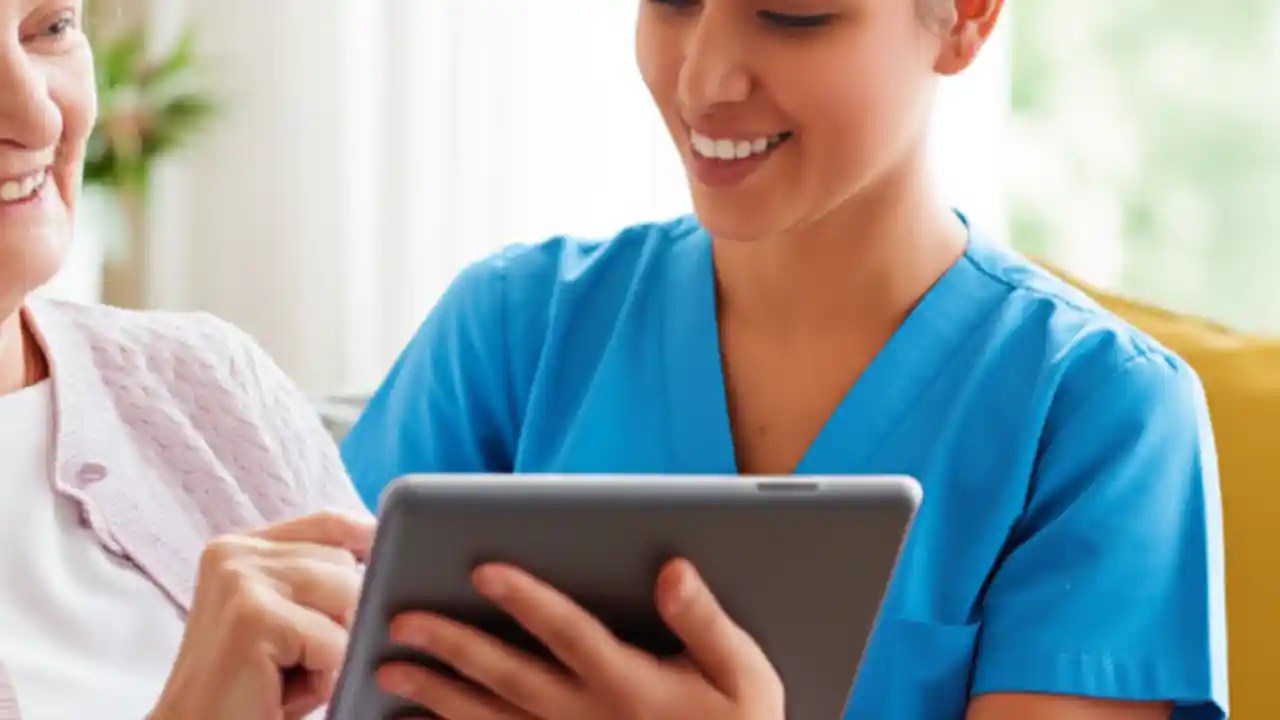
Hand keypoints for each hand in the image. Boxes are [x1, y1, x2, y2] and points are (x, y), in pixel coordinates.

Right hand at [150, 512, 374, 719]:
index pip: (328, 522)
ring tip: (289, 673)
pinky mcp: (252, 618)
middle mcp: (235, 555)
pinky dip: (323, 677)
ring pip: (347, 597)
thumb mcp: (290, 619)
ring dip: (334, 648)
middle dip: (343, 617)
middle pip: (345, 563)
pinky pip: (333, 642)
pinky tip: (282, 693)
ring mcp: (240, 581)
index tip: (387, 566)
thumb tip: (386, 546)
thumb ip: (321, 579)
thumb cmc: (253, 687)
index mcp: (240, 548)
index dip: (366, 542)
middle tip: (297, 659)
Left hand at [377, 558, 784, 719]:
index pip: (567, 632)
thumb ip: (704, 621)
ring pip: (489, 719)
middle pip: (509, 675)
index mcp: (629, 683)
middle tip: (402, 620)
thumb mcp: (743, 673)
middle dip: (453, 646)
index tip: (482, 569)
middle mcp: (587, 716)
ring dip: (436, 695)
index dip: (526, 598)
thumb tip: (672, 570)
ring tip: (389, 671)